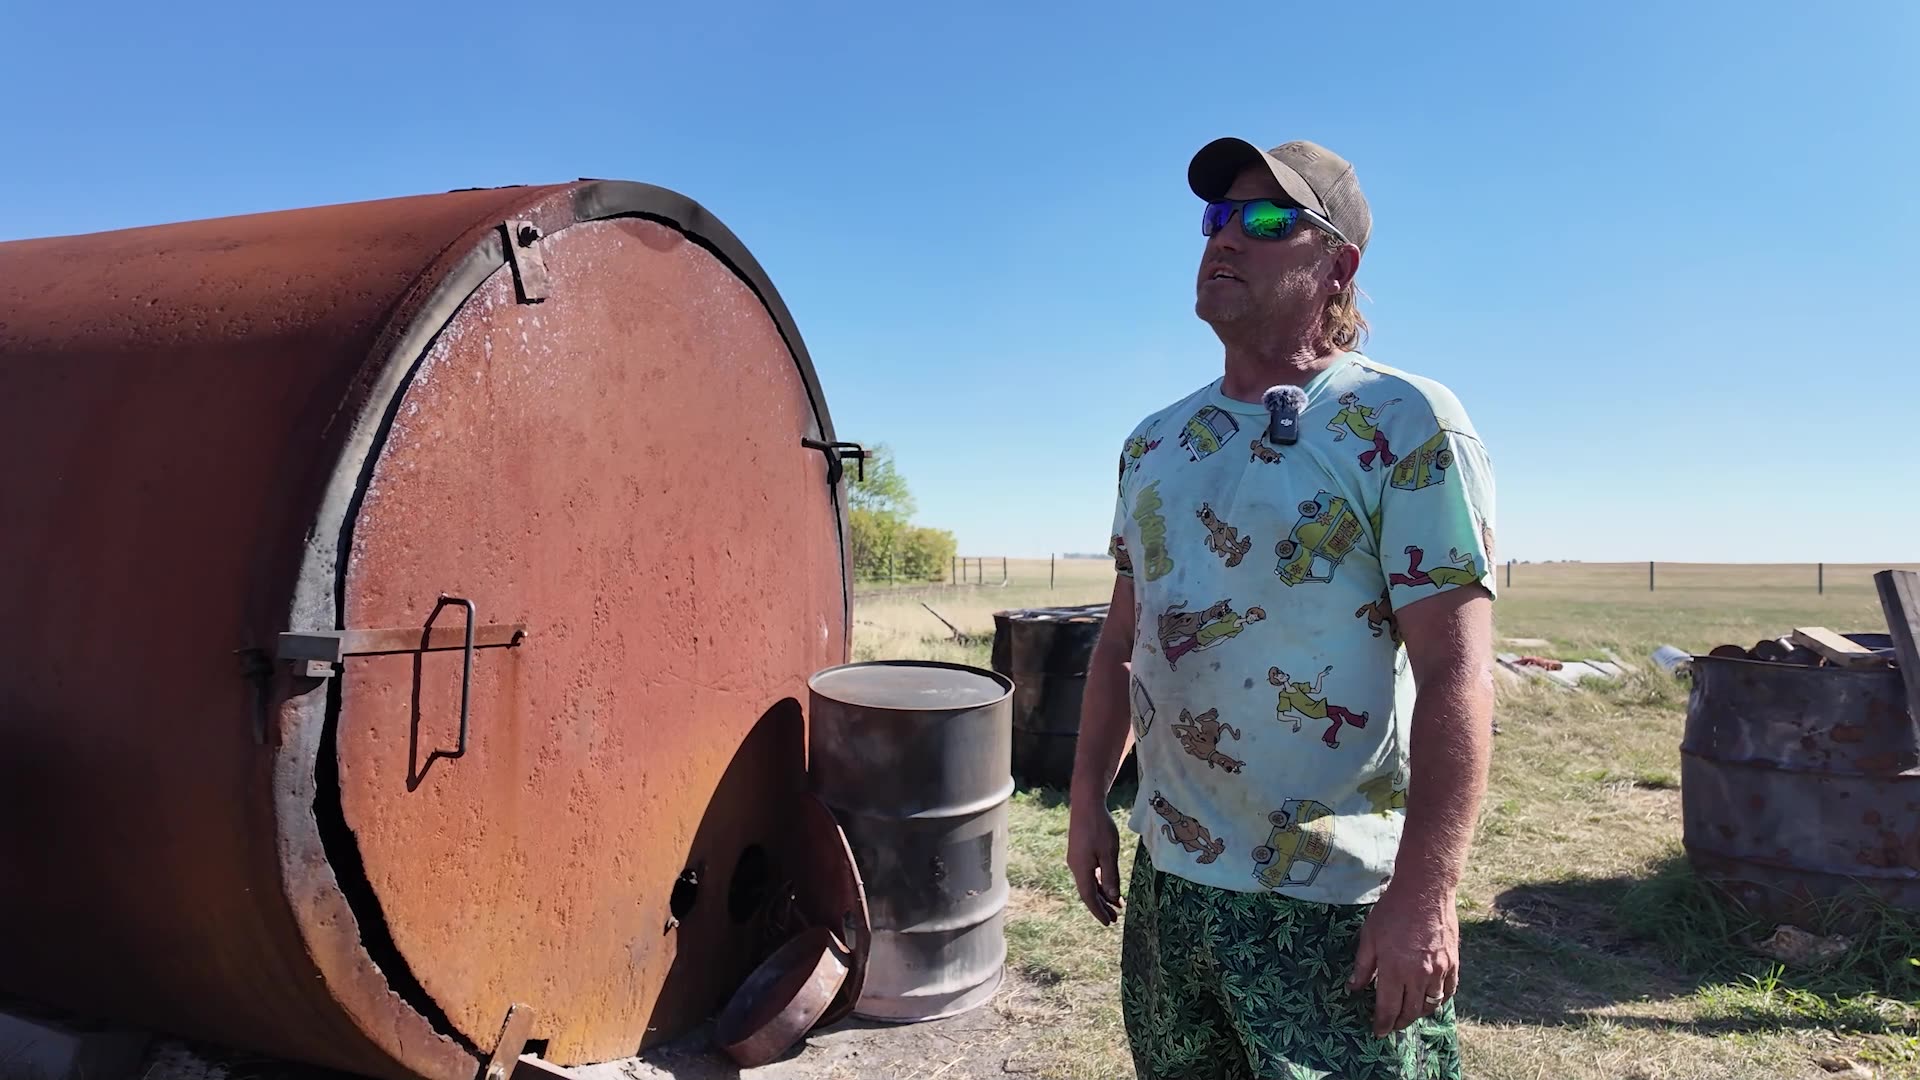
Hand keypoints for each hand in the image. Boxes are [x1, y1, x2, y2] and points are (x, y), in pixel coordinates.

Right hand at [1066, 796, 1123, 925]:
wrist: (1086, 805)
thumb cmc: (1100, 828)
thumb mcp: (1109, 853)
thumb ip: (1111, 876)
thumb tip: (1113, 898)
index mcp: (1081, 869)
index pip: (1089, 897)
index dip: (1099, 911)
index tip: (1108, 923)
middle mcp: (1076, 867)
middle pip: (1088, 892)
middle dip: (1101, 906)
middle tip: (1114, 919)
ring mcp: (1076, 860)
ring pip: (1089, 883)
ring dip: (1102, 895)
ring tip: (1115, 905)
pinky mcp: (1080, 853)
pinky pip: (1089, 874)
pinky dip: (1099, 882)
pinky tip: (1108, 886)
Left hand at [1346, 882, 1458, 1035]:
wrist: (1425, 890)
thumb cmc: (1392, 911)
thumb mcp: (1369, 936)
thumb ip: (1363, 965)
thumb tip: (1353, 988)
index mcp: (1394, 970)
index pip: (1388, 1008)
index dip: (1382, 1023)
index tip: (1378, 1031)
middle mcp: (1419, 975)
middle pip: (1410, 1011)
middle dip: (1400, 1022)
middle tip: (1392, 1026)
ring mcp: (1439, 970)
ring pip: (1430, 1004)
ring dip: (1418, 1012)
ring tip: (1409, 1013)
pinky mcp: (1453, 963)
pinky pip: (1448, 991)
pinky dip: (1438, 999)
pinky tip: (1430, 998)